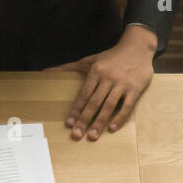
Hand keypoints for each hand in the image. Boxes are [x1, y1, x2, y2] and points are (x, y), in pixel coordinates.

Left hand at [54, 24, 156, 140]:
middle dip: (84, 120)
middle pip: (94, 103)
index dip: (76, 110)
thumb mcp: (89, 60)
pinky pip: (127, 106)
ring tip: (92, 136)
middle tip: (77, 135)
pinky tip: (112, 128)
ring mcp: (122, 84)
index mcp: (96, 72)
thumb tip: (45, 72)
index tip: (69, 124)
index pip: (83, 94)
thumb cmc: (110, 57)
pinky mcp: (135, 88)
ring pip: (109, 106)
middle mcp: (108, 78)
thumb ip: (67, 68)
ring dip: (100, 122)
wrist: (137, 46)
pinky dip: (120, 118)